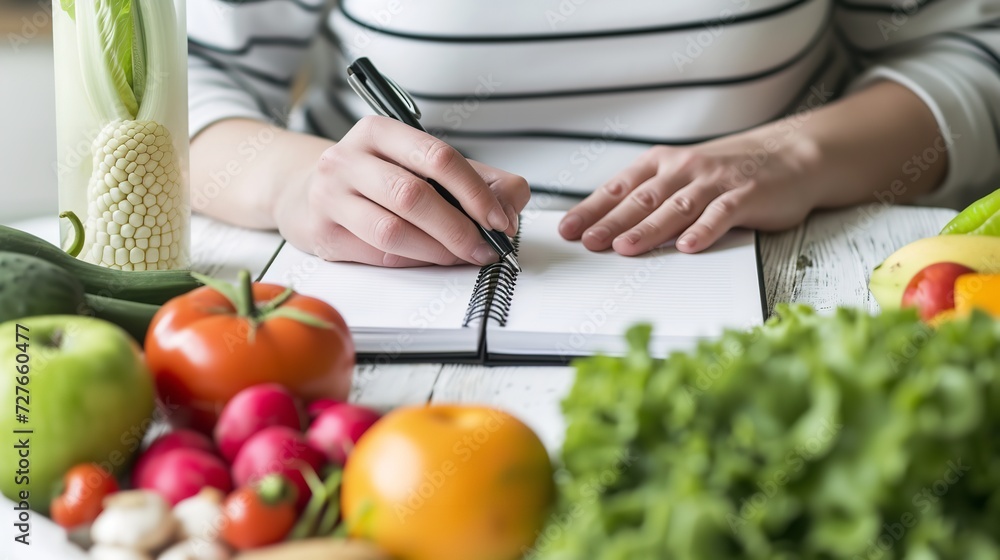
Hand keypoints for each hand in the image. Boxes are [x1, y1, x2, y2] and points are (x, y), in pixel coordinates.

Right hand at [275, 116, 528, 266]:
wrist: (303, 192)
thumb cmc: (375, 178)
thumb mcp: (422, 165)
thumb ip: (475, 179)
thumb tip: (512, 206)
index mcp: (379, 132)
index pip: (438, 156)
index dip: (476, 192)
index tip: (501, 220)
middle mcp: (348, 158)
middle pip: (414, 196)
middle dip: (460, 229)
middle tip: (486, 248)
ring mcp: (330, 196)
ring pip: (394, 232)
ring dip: (438, 251)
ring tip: (461, 257)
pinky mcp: (322, 233)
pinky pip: (378, 254)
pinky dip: (414, 261)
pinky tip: (429, 259)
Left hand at [558, 131, 819, 254]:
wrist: (790, 156)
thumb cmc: (726, 173)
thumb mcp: (680, 176)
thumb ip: (648, 197)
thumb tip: (603, 226)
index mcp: (662, 165)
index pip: (619, 188)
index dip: (592, 208)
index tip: (568, 229)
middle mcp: (684, 170)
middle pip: (642, 199)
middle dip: (612, 222)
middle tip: (588, 242)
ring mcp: (715, 182)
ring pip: (676, 207)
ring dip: (649, 229)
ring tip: (625, 247)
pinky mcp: (746, 196)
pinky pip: (722, 214)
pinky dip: (704, 230)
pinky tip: (687, 246)